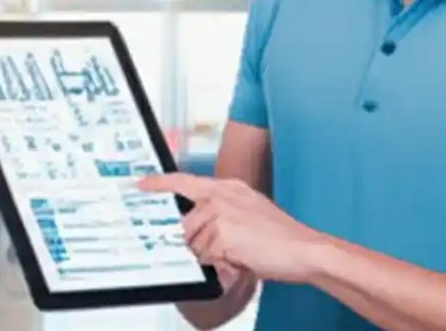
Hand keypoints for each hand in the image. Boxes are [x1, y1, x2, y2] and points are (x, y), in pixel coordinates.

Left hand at [138, 173, 328, 284]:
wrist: (304, 249)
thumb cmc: (282, 237)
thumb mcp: (250, 214)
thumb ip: (223, 215)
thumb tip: (198, 230)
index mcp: (229, 188)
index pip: (185, 181)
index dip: (160, 183)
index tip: (141, 183)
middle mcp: (223, 196)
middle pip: (186, 224)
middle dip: (196, 243)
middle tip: (224, 250)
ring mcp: (222, 213)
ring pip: (195, 244)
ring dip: (212, 256)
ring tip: (239, 252)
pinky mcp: (224, 233)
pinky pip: (206, 256)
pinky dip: (220, 264)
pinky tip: (241, 258)